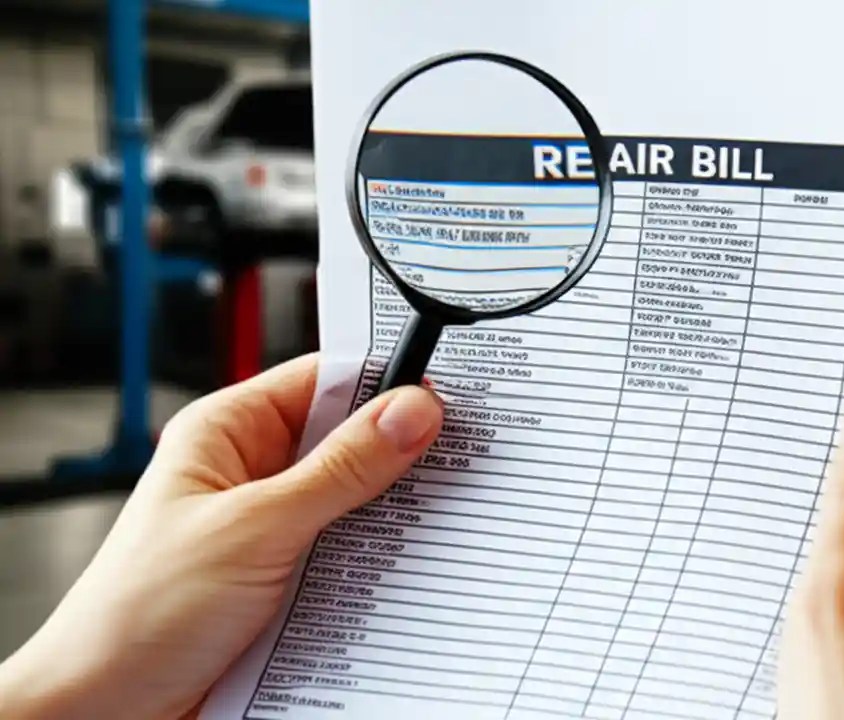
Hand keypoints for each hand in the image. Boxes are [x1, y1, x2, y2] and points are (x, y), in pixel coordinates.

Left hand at [0, 355, 443, 719]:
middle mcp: (253, 474)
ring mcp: (273, 529)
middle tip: (457, 464)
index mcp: (229, 433)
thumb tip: (411, 412)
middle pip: (349, 443)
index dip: (385, 383)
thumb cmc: (139, 614)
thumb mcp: (256, 528)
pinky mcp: (289, 582)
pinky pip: (352, 557)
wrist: (106, 713)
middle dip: (400, 457)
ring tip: (435, 523)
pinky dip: (381, 565)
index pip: (325, 381)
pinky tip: (405, 572)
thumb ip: (341, 471)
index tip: (447, 397)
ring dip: (392, 517)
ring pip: (357, 504)